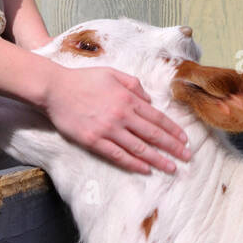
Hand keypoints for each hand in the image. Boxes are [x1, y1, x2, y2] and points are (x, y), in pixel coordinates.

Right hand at [42, 65, 191, 174]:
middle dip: (172, 147)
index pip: (157, 117)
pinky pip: (118, 155)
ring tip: (171, 168)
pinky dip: (133, 163)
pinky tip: (145, 169)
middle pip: (152, 134)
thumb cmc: (84, 79)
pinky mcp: (94, 141)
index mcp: (127, 98)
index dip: (173, 130)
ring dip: (157, 159)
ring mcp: (108, 129)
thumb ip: (134, 85)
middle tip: (187, 157)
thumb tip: (149, 100)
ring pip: (138, 148)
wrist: (55, 89)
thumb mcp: (113, 73)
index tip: (185, 140)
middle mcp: (121, 115)